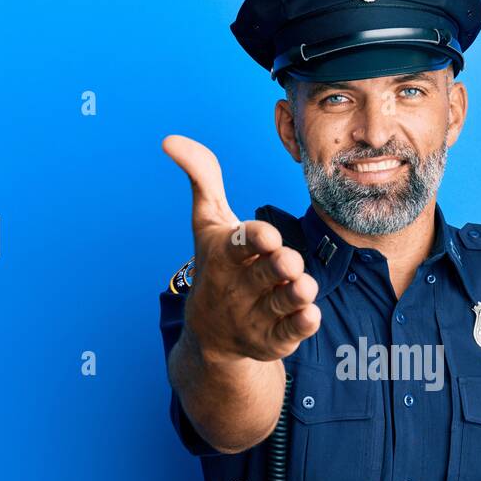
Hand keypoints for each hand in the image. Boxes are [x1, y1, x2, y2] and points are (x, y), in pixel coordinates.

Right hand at [162, 134, 320, 362]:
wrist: (211, 334)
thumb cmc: (217, 266)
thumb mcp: (207, 223)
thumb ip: (201, 179)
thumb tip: (171, 140)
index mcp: (224, 257)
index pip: (238, 245)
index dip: (254, 239)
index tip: (267, 235)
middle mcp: (240, 288)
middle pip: (264, 275)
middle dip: (278, 266)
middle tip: (288, 261)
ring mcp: (256, 316)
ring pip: (281, 304)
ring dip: (295, 294)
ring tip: (304, 286)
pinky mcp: (273, 341)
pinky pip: (290, 333)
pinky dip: (301, 324)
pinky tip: (310, 313)